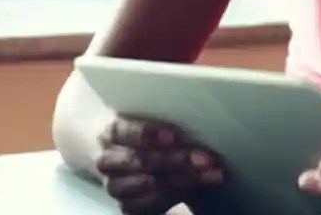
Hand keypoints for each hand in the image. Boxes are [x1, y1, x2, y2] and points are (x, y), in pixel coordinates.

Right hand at [95, 116, 225, 213]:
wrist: (126, 156)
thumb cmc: (146, 132)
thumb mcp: (151, 120)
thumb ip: (166, 122)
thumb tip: (201, 116)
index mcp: (112, 133)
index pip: (124, 132)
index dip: (147, 134)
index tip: (172, 136)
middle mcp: (108, 161)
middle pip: (141, 161)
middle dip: (176, 160)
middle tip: (206, 159)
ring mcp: (115, 186)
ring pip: (150, 184)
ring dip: (185, 179)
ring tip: (213, 175)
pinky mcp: (126, 205)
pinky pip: (150, 204)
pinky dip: (178, 196)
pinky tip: (199, 189)